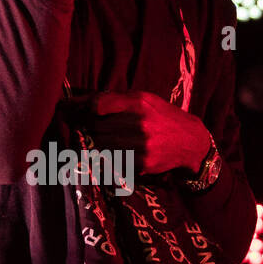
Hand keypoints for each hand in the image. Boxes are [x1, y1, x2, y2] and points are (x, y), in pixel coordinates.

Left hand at [72, 89, 210, 176]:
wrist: (190, 141)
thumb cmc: (160, 116)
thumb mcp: (143, 99)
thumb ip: (112, 99)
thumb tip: (75, 101)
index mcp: (138, 103)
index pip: (97, 105)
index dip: (82, 109)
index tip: (73, 112)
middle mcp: (139, 124)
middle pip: (95, 128)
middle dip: (84, 128)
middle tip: (80, 127)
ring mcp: (140, 146)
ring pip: (99, 147)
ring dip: (92, 144)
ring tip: (94, 140)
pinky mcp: (141, 164)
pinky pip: (111, 162)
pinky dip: (105, 158)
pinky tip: (109, 153)